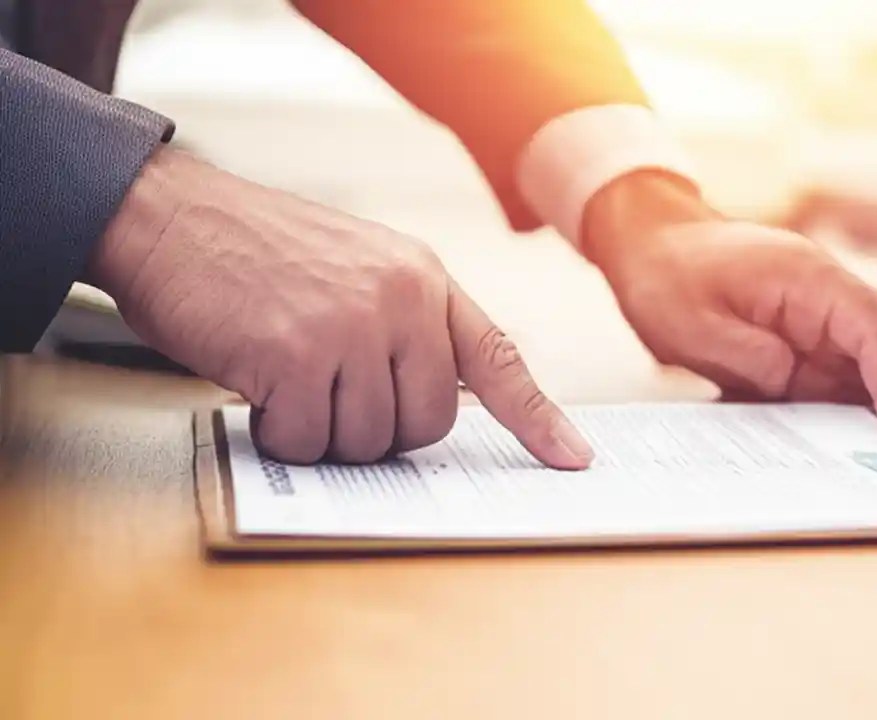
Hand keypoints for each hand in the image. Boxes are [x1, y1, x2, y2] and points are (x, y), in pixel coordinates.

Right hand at [86, 147, 592, 466]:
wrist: (169, 215)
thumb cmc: (259, 253)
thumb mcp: (358, 266)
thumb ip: (406, 323)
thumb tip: (434, 403)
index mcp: (424, 278)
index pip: (496, 358)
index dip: (537, 416)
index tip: (572, 457)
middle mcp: (400, 300)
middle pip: (425, 426)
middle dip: (379, 431)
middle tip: (329, 396)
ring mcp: (349, 327)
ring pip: (366, 442)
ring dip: (322, 433)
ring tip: (287, 378)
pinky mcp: (294, 355)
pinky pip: (306, 442)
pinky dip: (278, 433)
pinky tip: (256, 384)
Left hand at [581, 172, 876, 427]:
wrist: (645, 245)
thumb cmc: (667, 274)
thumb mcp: (696, 324)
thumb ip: (749, 355)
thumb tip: (791, 381)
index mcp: (807, 278)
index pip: (871, 326)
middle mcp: (819, 296)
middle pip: (871, 352)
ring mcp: (807, 318)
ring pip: (847, 371)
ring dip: (848, 412)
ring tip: (845, 460)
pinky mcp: (790, 340)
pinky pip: (816, 377)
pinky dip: (817, 408)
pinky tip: (807, 442)